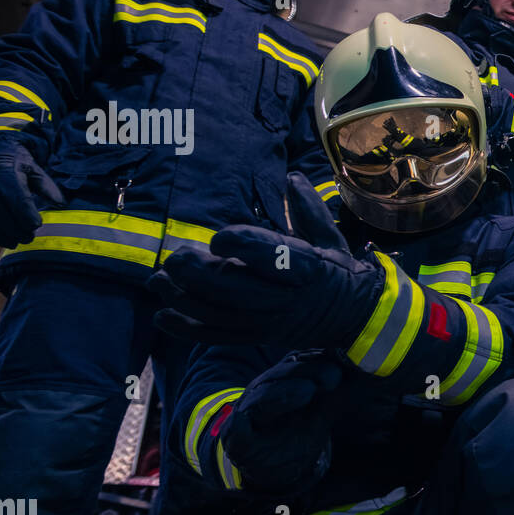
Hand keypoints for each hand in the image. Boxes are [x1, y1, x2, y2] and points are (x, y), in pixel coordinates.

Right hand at [0, 142, 63, 247]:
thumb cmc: (14, 165)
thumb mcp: (33, 170)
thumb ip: (47, 187)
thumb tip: (61, 204)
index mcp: (4, 176)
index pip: (18, 204)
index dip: (28, 219)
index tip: (36, 225)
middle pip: (2, 217)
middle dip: (17, 232)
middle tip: (28, 238)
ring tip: (13, 242)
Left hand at [152, 172, 384, 346]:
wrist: (354, 318)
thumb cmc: (338, 271)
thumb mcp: (330, 238)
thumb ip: (308, 209)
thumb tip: (292, 177)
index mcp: (308, 269)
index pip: (273, 257)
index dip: (242, 246)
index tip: (218, 237)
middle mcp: (287, 299)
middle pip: (237, 289)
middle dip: (200, 274)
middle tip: (175, 257)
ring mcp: (270, 322)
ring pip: (220, 314)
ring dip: (184, 299)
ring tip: (158, 281)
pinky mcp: (258, 336)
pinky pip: (218, 337)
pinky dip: (187, 330)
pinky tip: (163, 316)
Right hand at [221, 352, 343, 494]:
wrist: (272, 466)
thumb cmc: (296, 429)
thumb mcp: (321, 409)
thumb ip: (339, 390)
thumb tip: (369, 368)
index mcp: (281, 381)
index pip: (297, 364)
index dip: (318, 361)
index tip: (342, 362)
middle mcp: (262, 393)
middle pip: (281, 378)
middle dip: (306, 374)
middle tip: (333, 376)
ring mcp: (248, 416)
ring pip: (262, 401)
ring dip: (283, 395)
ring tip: (307, 390)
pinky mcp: (239, 442)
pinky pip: (236, 434)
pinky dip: (238, 428)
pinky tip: (242, 424)